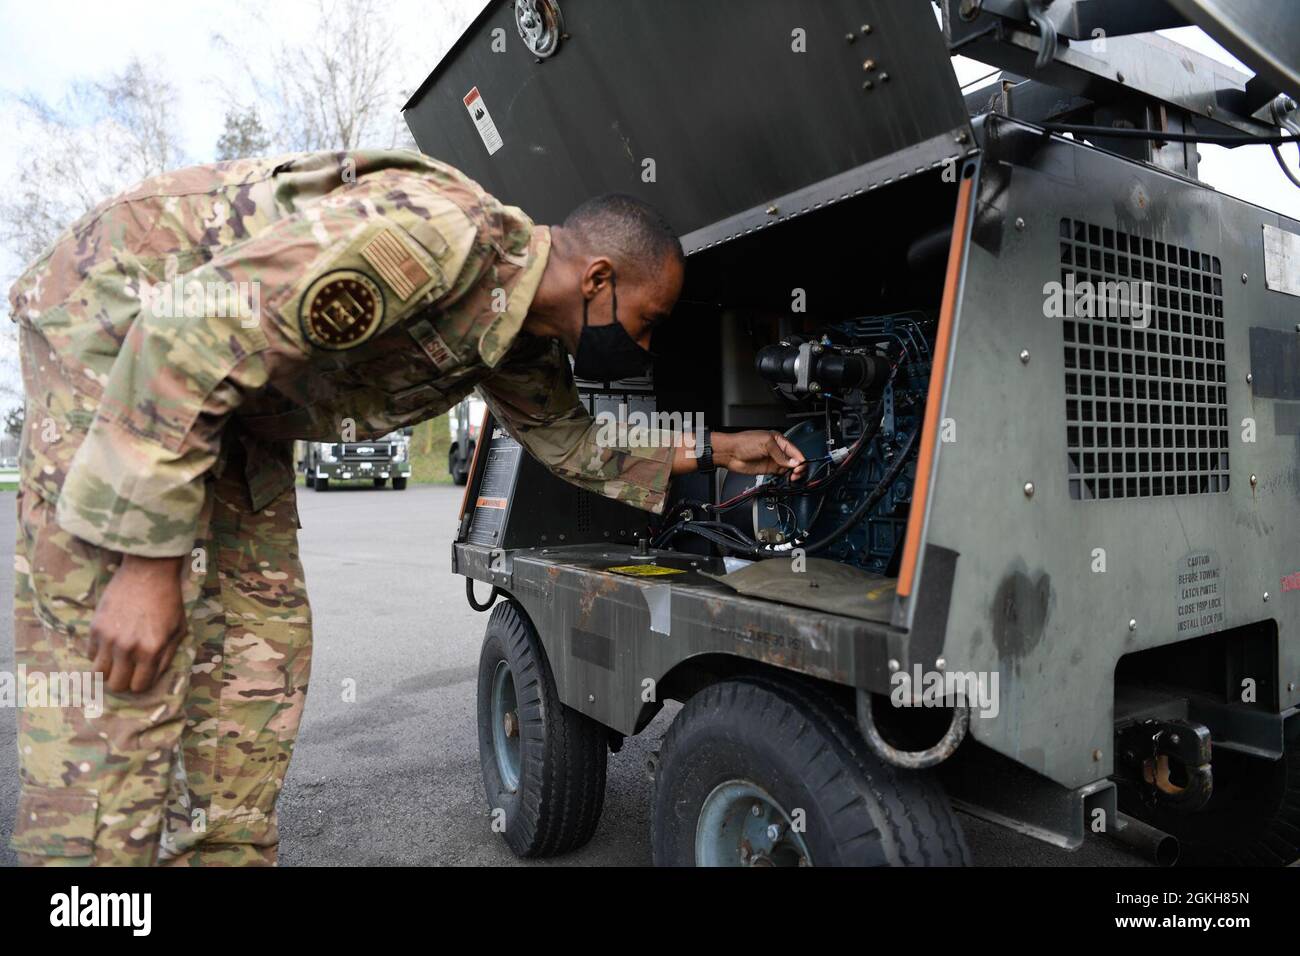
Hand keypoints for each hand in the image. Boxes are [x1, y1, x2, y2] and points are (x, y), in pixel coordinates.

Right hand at [90, 555, 186, 693]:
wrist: (148, 572)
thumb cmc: (168, 601)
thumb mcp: (178, 630)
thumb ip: (166, 656)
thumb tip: (153, 676)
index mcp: (151, 650)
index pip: (139, 686)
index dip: (141, 683)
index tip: (141, 676)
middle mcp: (127, 648)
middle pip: (116, 685)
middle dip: (123, 681)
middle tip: (128, 670)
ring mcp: (108, 638)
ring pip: (98, 673)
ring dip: (108, 670)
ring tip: (116, 661)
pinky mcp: (95, 627)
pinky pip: (90, 654)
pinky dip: (99, 654)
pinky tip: (109, 643)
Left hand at [713, 430, 806, 479]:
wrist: (730, 453)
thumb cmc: (744, 442)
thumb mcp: (766, 444)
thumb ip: (780, 454)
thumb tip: (793, 463)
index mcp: (779, 440)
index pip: (795, 451)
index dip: (800, 459)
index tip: (800, 467)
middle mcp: (778, 451)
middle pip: (795, 461)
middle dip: (799, 467)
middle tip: (796, 473)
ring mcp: (774, 461)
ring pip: (790, 469)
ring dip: (793, 473)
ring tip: (792, 477)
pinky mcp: (769, 470)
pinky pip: (782, 474)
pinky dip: (786, 478)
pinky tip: (787, 479)